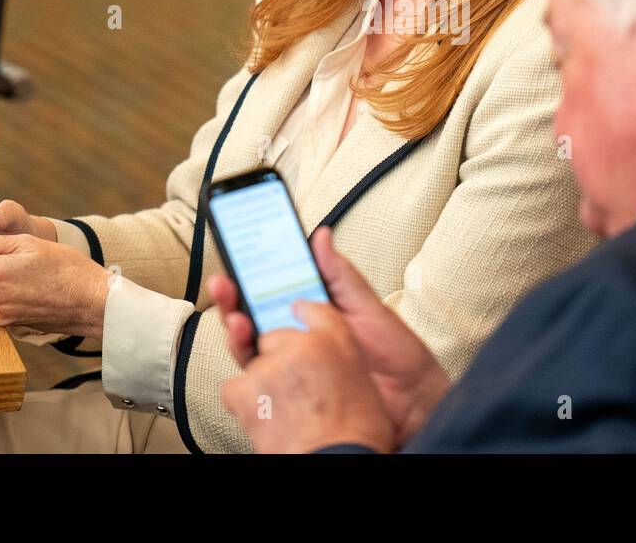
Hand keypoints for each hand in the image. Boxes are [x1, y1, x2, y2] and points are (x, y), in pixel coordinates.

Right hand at [210, 228, 450, 446]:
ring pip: (251, 341)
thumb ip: (339, 274)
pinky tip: (248, 344)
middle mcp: (298, 332)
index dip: (253, 271)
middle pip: (254, 311)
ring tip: (236, 314)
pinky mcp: (293, 386)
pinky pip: (261, 375)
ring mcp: (294, 360)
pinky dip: (249, 360)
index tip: (238, 254)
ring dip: (236, 325)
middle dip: (234, 295)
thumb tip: (321, 236)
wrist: (411, 399)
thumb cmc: (395, 352)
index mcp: (314, 308)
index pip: (275, 286)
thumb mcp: (367, 304)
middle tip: (224, 282)